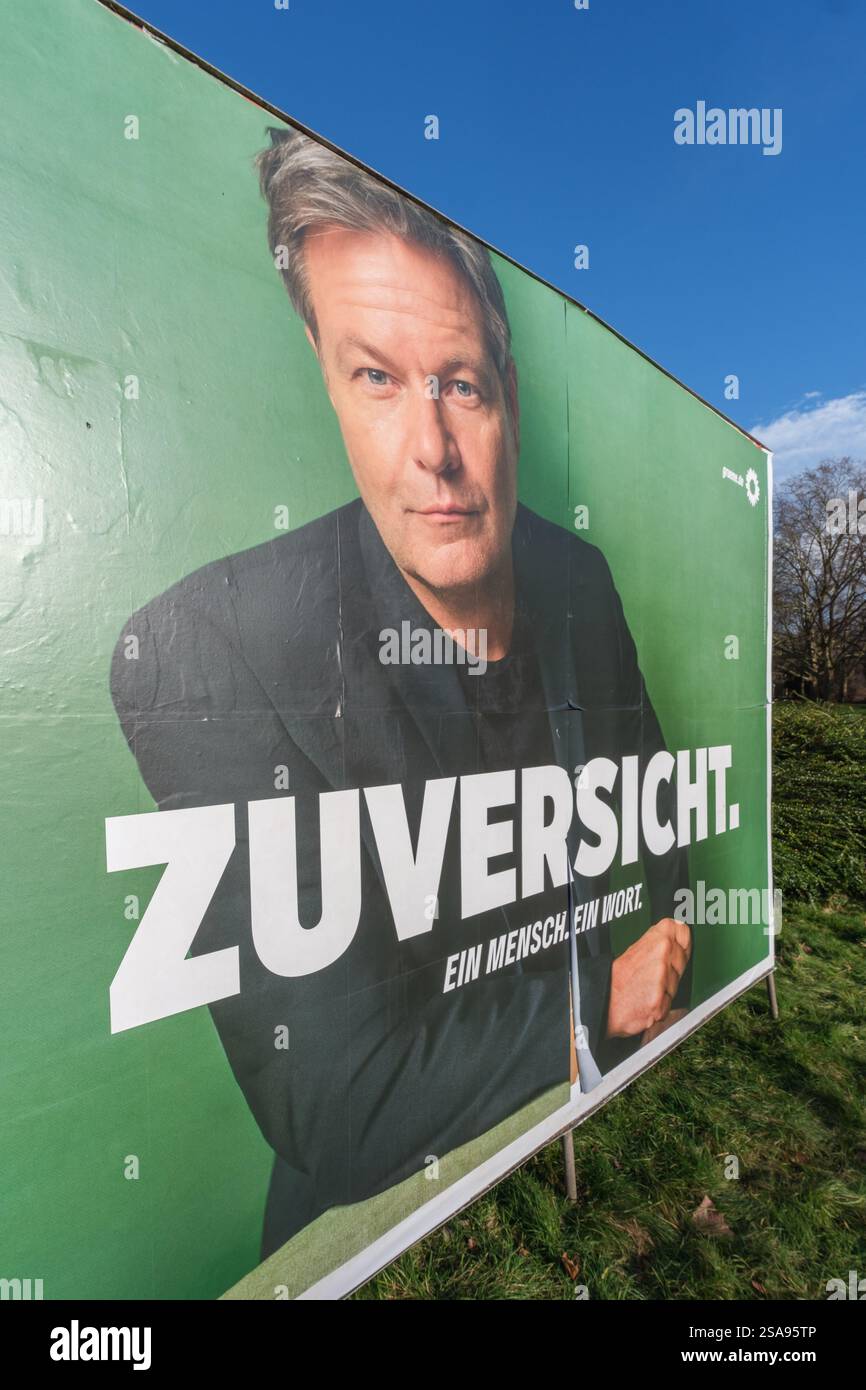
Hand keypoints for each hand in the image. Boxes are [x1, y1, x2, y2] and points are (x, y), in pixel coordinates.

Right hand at [606, 917, 690, 1038]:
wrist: (604, 1004)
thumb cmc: (617, 979)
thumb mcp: (635, 949)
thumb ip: (657, 939)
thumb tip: (675, 930)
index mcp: (657, 941)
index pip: (683, 931)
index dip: (680, 938)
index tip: (676, 942)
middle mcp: (662, 961)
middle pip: (683, 959)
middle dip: (673, 966)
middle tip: (652, 971)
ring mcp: (663, 983)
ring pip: (677, 982)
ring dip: (667, 986)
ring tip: (647, 986)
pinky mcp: (661, 1005)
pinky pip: (672, 1003)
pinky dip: (663, 1004)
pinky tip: (648, 999)